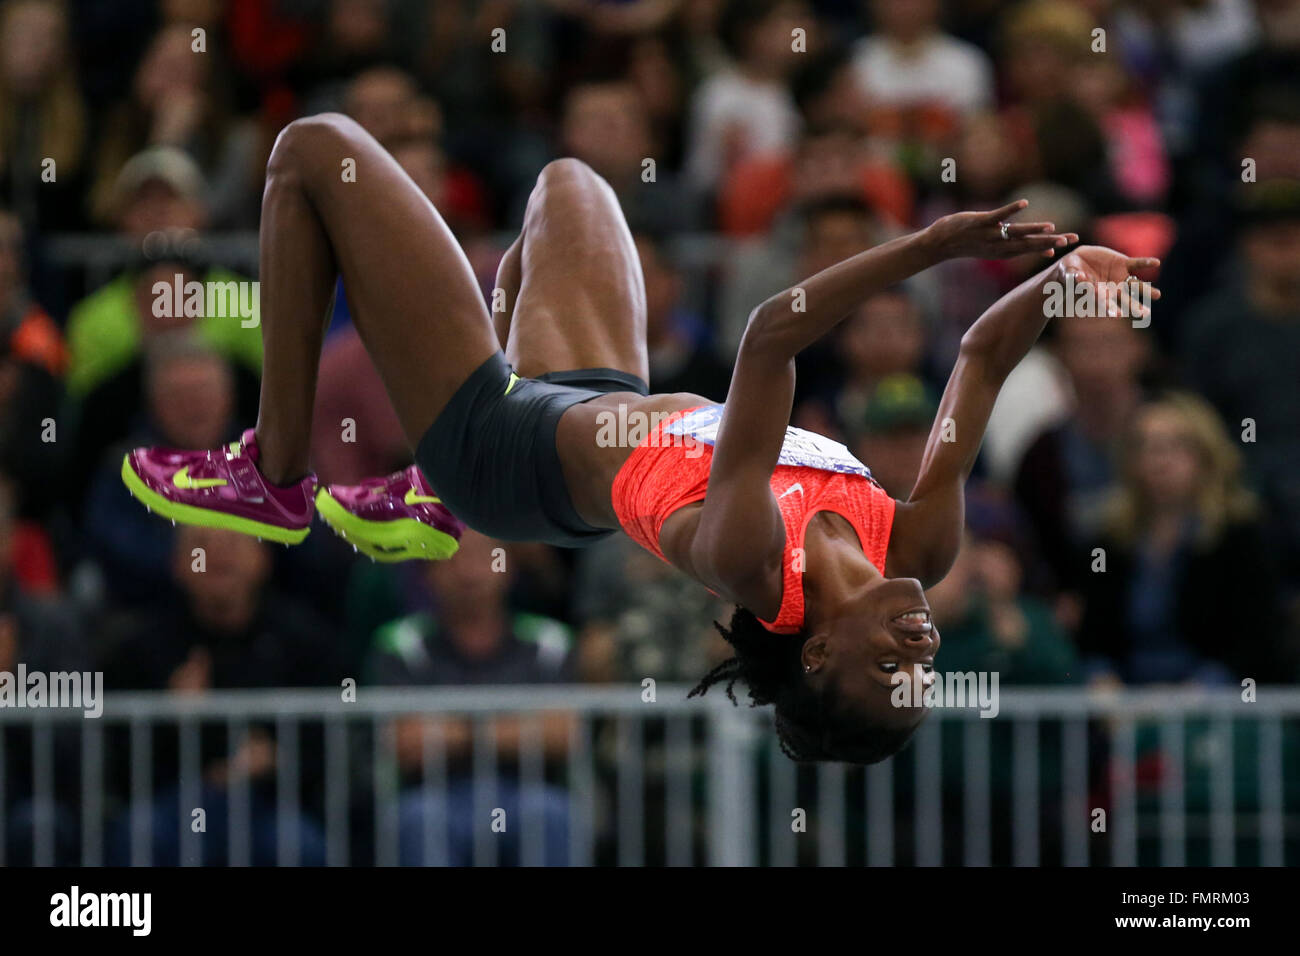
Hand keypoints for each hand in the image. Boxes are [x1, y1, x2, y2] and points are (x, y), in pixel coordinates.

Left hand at [926, 200, 1077, 260]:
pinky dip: (1011, 210)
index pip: (1029, 250)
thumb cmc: (965, 243)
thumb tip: (1035, 247)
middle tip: (1070, 240)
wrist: (938, 244)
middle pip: (1028, 244)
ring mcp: (988, 235)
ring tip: (1052, 227)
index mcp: (1000, 252)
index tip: (1068, 245)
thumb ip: (1012, 246)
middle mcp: (997, 246)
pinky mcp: (978, 223)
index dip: (1048, 246)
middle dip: (1050, 242)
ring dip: (1034, 230)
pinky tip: (1025, 203)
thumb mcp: (990, 248)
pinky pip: (998, 216)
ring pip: (1016, 233)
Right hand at [1059, 246, 1160, 320]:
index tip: (1118, 315)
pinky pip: (1137, 264)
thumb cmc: (1069, 272)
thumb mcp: (1069, 274)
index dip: (1111, 309)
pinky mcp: (1123, 263)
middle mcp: (1112, 289)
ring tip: (1157, 295)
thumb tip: (1079, 278)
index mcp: (1099, 294)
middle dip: (1135, 306)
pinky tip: (1155, 262)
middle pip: (1125, 300)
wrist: (1077, 260)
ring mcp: (1119, 276)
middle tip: (1144, 314)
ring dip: (1146, 289)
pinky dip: (1145, 263)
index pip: (1106, 304)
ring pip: (1136, 285)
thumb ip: (1075, 277)